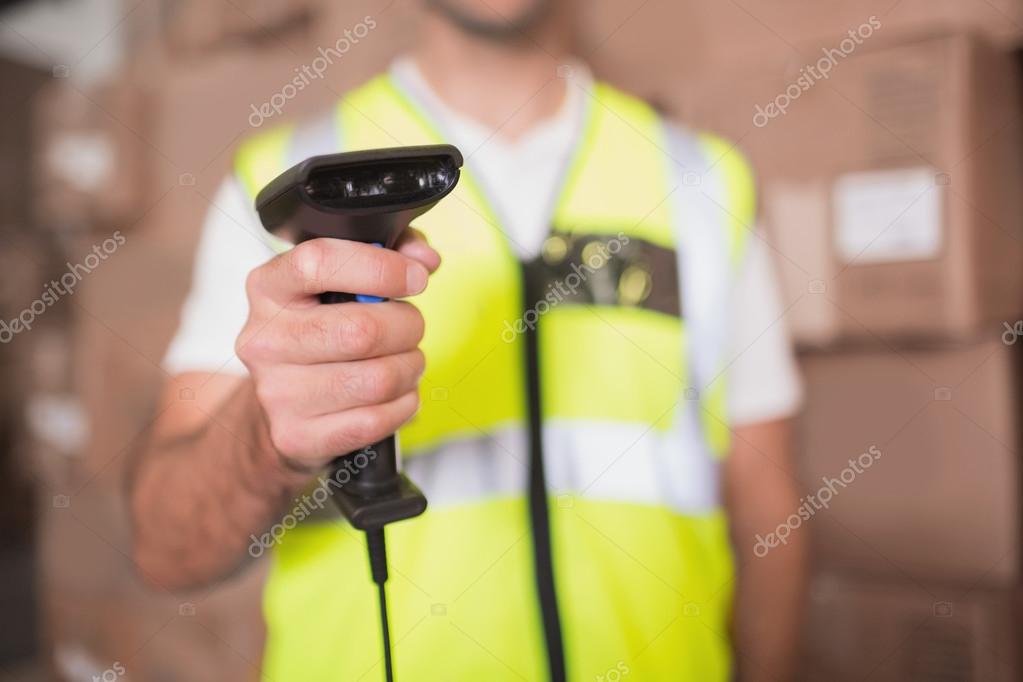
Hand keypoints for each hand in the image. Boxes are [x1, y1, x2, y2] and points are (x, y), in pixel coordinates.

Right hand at [236, 229, 439, 471]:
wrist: (279, 410)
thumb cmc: (321, 333)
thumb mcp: (339, 282)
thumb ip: (386, 253)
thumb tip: (424, 259)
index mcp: (268, 288)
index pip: (319, 263)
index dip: (381, 268)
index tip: (415, 277)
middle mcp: (265, 340)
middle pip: (362, 330)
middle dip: (407, 326)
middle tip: (409, 327)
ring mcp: (277, 393)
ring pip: (378, 379)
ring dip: (409, 368)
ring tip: (403, 361)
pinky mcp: (297, 435)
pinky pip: (376, 420)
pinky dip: (403, 404)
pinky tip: (395, 394)